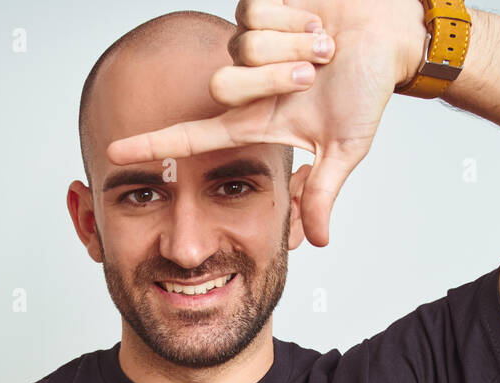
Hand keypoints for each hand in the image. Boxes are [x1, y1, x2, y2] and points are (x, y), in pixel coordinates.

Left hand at [106, 0, 426, 245]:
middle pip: (222, 86)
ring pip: (243, 47)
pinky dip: (295, 16)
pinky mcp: (258, 4)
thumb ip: (322, 190)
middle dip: (276, 78)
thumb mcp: (345, 147)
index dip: (152, 145)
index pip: (191, 137)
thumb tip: (318, 242)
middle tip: (313, 75)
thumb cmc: (366, 88)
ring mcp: (248, 44)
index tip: (113, 153)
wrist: (386, 33)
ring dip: (293, 46)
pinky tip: (314, 19)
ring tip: (322, 46)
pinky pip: (257, 10)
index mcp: (254, 120)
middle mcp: (243, 83)